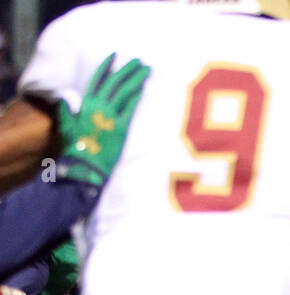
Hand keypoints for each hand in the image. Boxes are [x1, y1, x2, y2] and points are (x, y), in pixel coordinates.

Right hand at [57, 54, 150, 188]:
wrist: (84, 164)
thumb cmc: (75, 147)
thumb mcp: (67, 125)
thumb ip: (66, 110)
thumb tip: (64, 99)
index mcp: (85, 104)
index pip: (97, 79)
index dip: (106, 66)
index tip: (115, 56)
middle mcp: (98, 106)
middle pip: (115, 82)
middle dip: (127, 69)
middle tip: (138, 60)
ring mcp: (110, 116)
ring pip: (124, 92)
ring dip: (136, 79)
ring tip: (146, 69)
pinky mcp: (121, 127)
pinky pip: (130, 108)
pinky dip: (137, 96)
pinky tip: (144, 87)